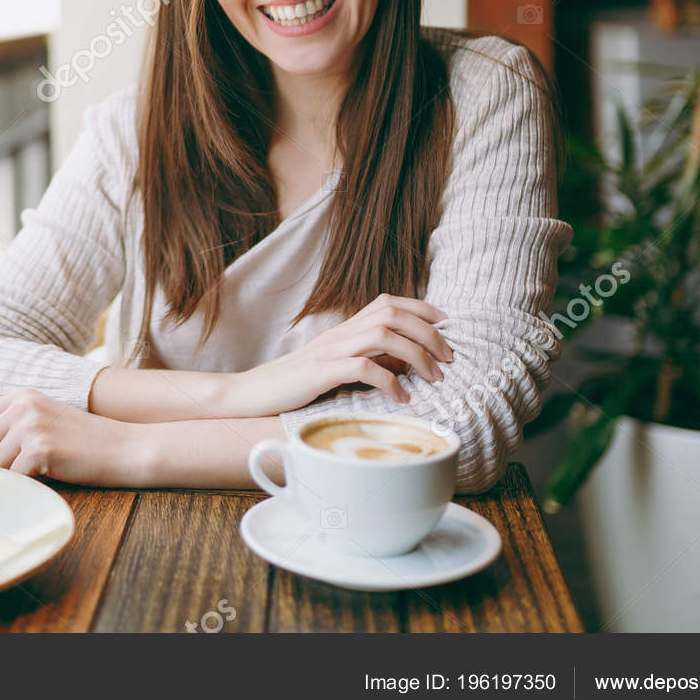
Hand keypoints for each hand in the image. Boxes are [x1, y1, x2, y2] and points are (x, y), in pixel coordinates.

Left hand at [0, 388, 147, 484]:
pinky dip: (29, 483)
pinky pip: (14, 477)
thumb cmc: (85, 440)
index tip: (6, 451)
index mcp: (21, 395)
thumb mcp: (46, 417)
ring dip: (16, 474)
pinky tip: (51, 474)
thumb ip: (14, 421)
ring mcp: (31, 425)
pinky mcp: (40, 449)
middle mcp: (22, 405)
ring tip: (44, 467)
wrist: (124, 447)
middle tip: (26, 463)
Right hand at [217, 294, 452, 418]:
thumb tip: (403, 361)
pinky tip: (402, 398)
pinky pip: (362, 368)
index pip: (387, 302)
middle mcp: (339, 333)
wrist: (250, 393)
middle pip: (391, 313)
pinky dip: (389, 381)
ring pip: (382, 335)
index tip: (447, 323)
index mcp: (344, 329)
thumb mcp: (336, 368)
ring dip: (416, 354)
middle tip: (449, 358)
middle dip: (428, 332)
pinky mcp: (319, 372)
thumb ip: (366, 359)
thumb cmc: (295, 385)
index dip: (421, 307)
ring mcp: (329, 351)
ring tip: (434, 377)